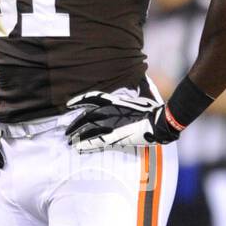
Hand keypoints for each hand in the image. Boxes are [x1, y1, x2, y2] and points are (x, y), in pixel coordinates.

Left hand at [65, 90, 181, 151]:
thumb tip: (138, 78)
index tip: (69, 104)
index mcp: (113, 101)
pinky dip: (85, 144)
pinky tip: (78, 148)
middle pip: (85, 117)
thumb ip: (135, 88)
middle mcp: (108, 112)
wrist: (158, 122)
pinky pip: (95, 141)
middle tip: (67, 131)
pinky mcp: (114, 137)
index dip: (79, 100)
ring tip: (70, 141)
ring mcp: (110, 125)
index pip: (91, 98)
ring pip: (87, 130)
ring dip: (77, 136)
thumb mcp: (141, 93)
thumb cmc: (152, 109)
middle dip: (74, 124)